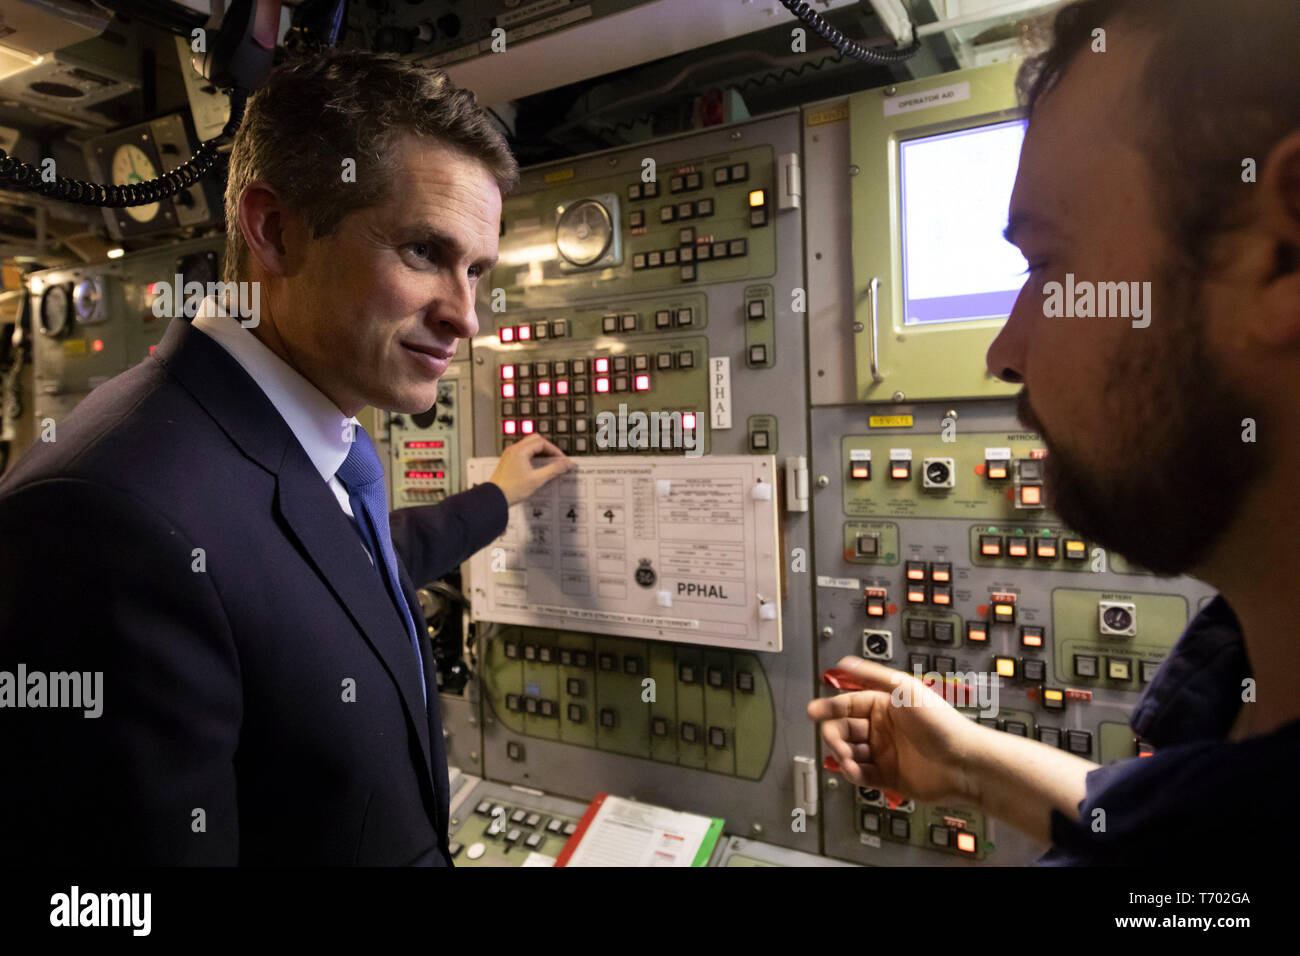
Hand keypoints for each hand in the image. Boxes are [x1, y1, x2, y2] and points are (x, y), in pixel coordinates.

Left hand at [488, 434, 574, 506]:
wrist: (494, 498)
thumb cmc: (511, 490)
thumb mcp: (537, 480)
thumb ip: (553, 470)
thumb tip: (565, 464)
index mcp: (520, 451)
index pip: (542, 442)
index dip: (554, 450)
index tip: (561, 459)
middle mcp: (513, 449)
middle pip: (535, 440)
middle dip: (548, 449)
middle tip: (556, 459)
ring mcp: (509, 454)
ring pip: (529, 446)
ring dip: (540, 452)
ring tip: (548, 464)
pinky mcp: (508, 461)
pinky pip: (523, 452)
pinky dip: (532, 456)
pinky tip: (537, 467)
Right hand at [806, 656, 983, 803]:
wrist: (965, 764)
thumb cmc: (942, 723)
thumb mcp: (906, 689)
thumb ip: (873, 676)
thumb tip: (845, 662)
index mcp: (885, 705)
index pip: (848, 704)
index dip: (829, 707)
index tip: (813, 711)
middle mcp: (883, 729)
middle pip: (844, 729)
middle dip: (834, 734)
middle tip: (833, 740)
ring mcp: (885, 753)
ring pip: (850, 752)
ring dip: (843, 755)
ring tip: (847, 759)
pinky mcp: (888, 777)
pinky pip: (861, 774)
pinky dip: (853, 773)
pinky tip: (853, 771)